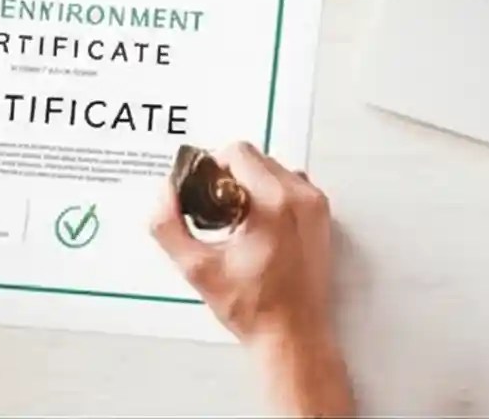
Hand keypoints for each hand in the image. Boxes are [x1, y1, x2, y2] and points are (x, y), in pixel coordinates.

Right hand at [151, 141, 352, 416]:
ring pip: (276, 169)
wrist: (292, 335)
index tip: (202, 191)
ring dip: (253, 184)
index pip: (238, 152)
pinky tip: (260, 225)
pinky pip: (294, 186)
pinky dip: (274, 195)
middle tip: (216, 210)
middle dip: (231, 176)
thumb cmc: (252, 307)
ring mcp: (316, 206)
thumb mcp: (197, 268)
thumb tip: (165, 192)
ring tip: (238, 220)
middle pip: (257, 158)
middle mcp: (300, 197)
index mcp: (273, 202)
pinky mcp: (323, 218)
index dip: (212, 166)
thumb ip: (169, 225)